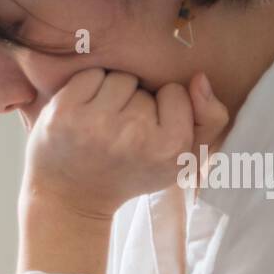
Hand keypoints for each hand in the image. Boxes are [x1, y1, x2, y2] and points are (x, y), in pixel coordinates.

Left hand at [22, 68, 229, 220]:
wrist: (71, 198)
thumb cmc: (131, 173)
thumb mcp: (183, 159)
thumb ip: (210, 118)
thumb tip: (199, 78)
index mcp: (168, 147)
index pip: (175, 92)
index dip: (161, 108)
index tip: (147, 134)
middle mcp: (132, 134)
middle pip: (143, 86)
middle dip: (134, 103)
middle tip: (119, 135)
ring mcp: (94, 123)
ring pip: (117, 77)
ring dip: (110, 95)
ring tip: (102, 125)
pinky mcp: (63, 112)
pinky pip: (89, 75)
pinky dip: (86, 89)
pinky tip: (83, 116)